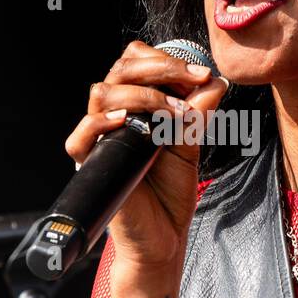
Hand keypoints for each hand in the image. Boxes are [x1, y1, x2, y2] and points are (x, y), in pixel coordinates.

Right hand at [63, 40, 228, 271]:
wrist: (163, 238)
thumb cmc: (171, 193)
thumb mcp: (191, 146)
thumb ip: (198, 115)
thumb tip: (216, 81)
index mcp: (135, 107)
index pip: (136, 62)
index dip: (166, 60)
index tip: (201, 74)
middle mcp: (114, 118)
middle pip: (120, 69)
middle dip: (161, 68)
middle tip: (195, 79)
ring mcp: (101, 140)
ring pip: (102, 93)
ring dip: (143, 93)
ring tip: (175, 113)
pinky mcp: (90, 165)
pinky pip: (81, 137)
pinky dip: (102, 122)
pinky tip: (129, 121)